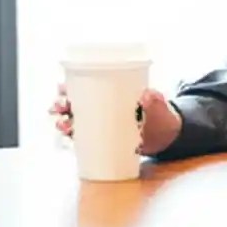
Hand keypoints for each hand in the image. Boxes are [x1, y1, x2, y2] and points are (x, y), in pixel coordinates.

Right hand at [50, 83, 183, 155]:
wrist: (167, 137)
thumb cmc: (161, 115)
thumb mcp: (159, 105)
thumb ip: (155, 101)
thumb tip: (147, 95)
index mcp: (111, 92)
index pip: (84, 85)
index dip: (69, 86)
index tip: (61, 88)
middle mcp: (102, 107)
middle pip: (74, 103)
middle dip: (61, 104)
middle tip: (59, 108)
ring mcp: (102, 124)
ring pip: (75, 121)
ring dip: (64, 122)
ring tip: (63, 125)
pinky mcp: (104, 141)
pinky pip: (83, 139)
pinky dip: (73, 139)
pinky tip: (69, 139)